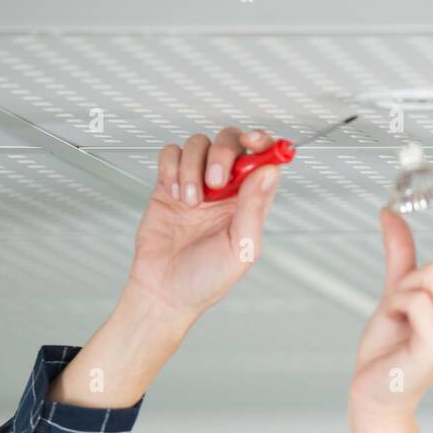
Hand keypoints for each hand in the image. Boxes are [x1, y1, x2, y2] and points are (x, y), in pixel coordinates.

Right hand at [124, 126, 282, 319]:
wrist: (164, 291)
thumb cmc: (205, 281)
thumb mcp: (240, 249)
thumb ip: (254, 209)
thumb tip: (267, 172)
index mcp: (250, 204)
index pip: (263, 160)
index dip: (262, 143)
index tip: (254, 141)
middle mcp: (225, 191)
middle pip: (230, 142)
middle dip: (222, 153)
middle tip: (214, 181)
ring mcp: (197, 185)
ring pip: (198, 144)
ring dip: (193, 168)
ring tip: (190, 202)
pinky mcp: (169, 185)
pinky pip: (171, 154)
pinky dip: (171, 167)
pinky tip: (174, 194)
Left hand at [348, 166, 432, 424]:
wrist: (377, 396)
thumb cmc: (390, 353)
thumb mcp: (397, 294)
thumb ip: (401, 257)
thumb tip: (391, 214)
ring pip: (432, 273)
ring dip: (403, 287)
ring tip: (398, 315)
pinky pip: (414, 298)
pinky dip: (395, 305)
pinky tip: (395, 326)